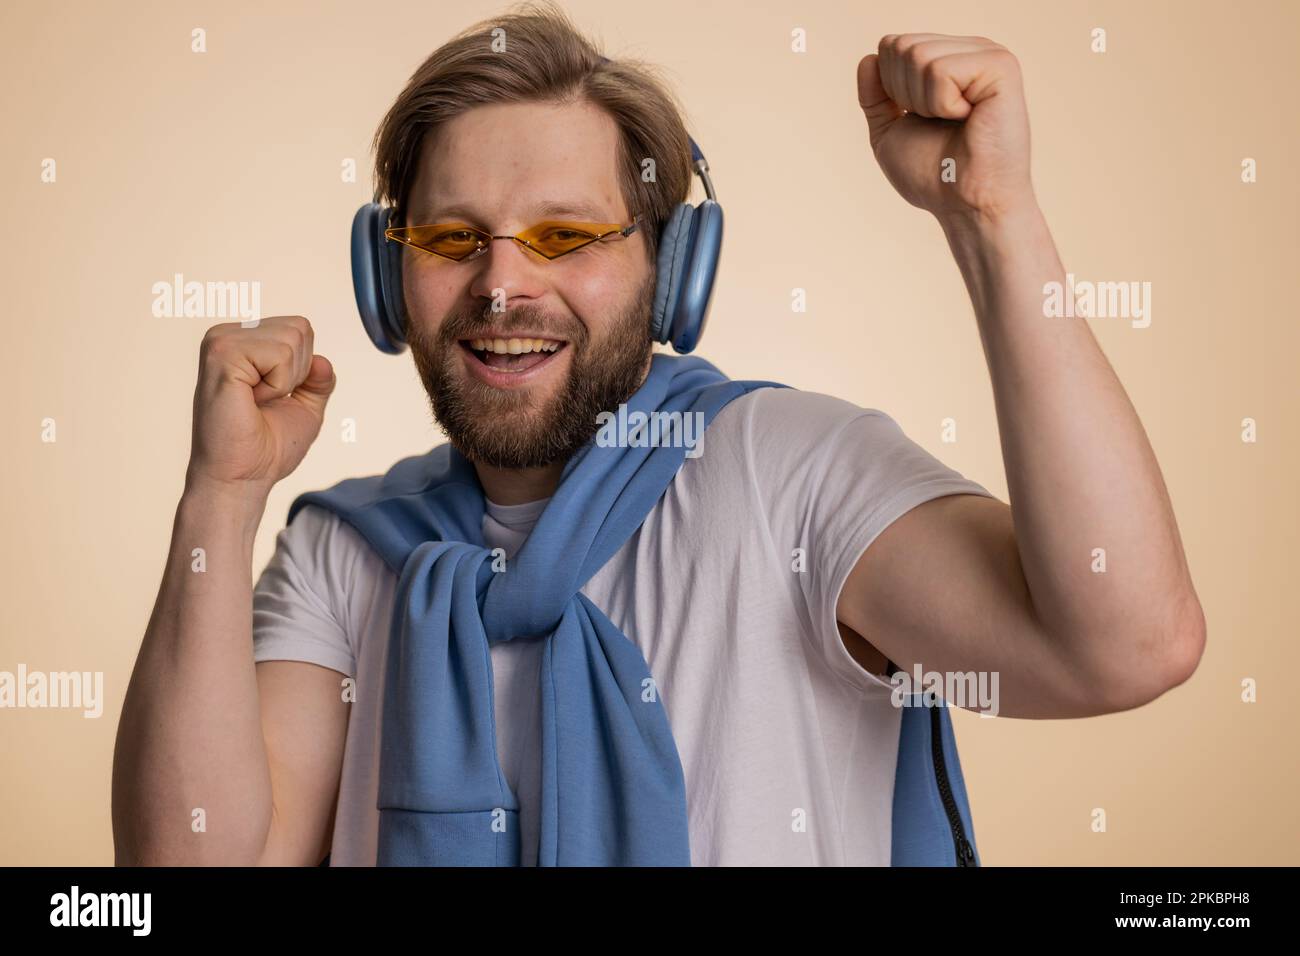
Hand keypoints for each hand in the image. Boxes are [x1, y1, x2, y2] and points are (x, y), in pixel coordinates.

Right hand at [187, 315, 335, 495]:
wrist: (241, 478)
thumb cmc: (266, 447)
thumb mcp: (305, 407)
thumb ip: (317, 379)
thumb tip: (322, 360)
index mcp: (242, 341)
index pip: (301, 328)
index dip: (303, 369)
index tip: (272, 398)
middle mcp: (227, 335)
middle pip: (301, 328)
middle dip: (297, 372)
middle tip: (264, 401)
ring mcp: (221, 340)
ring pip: (293, 339)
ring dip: (285, 380)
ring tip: (256, 402)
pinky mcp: (222, 354)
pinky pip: (281, 354)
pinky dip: (277, 385)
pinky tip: (250, 401)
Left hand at [856, 34, 1033, 221]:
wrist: (965, 205)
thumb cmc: (934, 176)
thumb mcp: (890, 133)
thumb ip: (876, 97)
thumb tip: (868, 58)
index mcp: (948, 60)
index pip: (891, 45)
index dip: (890, 88)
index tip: (920, 119)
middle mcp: (969, 50)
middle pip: (900, 46)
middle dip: (905, 94)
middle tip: (939, 123)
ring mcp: (987, 54)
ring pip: (918, 56)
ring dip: (925, 103)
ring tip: (955, 122)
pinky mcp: (1001, 66)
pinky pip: (940, 70)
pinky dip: (942, 104)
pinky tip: (968, 118)